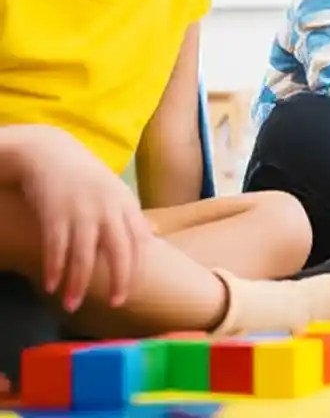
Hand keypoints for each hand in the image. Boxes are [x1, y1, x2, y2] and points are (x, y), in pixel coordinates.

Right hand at [16, 126, 151, 310]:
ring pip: (83, 256)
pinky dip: (54, 268)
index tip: (135, 287)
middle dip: (119, 280)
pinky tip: (51, 285)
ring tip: (72, 305)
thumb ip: (132, 215)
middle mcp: (108, 209)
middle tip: (116, 304)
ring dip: (78, 283)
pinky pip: (56, 248)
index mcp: (125, 204)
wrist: (48, 151)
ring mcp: (81, 211)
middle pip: (119, 251)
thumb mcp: (115, 191)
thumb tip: (155, 234)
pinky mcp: (54, 213)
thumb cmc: (85, 175)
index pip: (140, 240)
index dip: (138, 266)